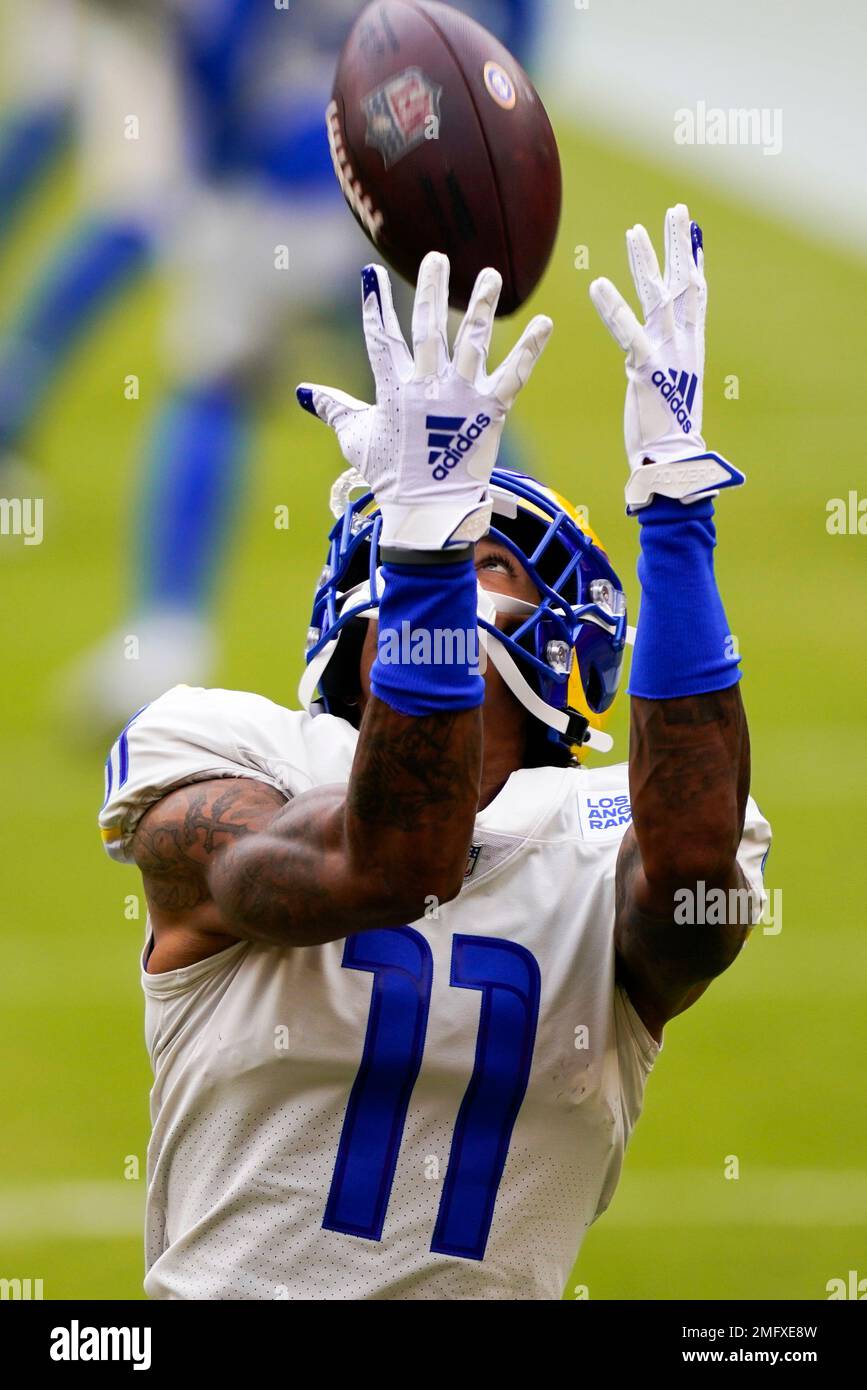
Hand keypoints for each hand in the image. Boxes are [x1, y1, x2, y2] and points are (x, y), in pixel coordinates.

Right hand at [296, 252, 552, 550]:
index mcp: (393, 391)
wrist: (428, 511)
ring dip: (481, 305)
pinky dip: (530, 349)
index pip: (381, 339)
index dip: (375, 306)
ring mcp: (461, 397)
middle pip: (428, 328)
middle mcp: (428, 386)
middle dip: (430, 290)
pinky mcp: (491, 411)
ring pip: (472, 342)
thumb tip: (304, 392)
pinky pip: (514, 375)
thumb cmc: (389, 477)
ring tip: (490, 273)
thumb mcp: (356, 439)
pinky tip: (545, 323)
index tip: (370, 273)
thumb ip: (334, 408)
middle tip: (435, 257)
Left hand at [590, 203, 743, 510]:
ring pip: (658, 298)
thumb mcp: (666, 388)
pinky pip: (629, 332)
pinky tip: (598, 283)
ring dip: (645, 263)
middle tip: (676, 210)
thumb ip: (658, 362)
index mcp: (689, 348)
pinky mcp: (648, 370)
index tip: (691, 230)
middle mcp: (683, 345)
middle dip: (679, 245)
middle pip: (684, 283)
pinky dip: (613, 308)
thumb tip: (647, 352)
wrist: (672, 463)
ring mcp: (668, 355)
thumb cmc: (665, 433)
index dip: (693, 260)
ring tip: (634, 231)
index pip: (695, 295)